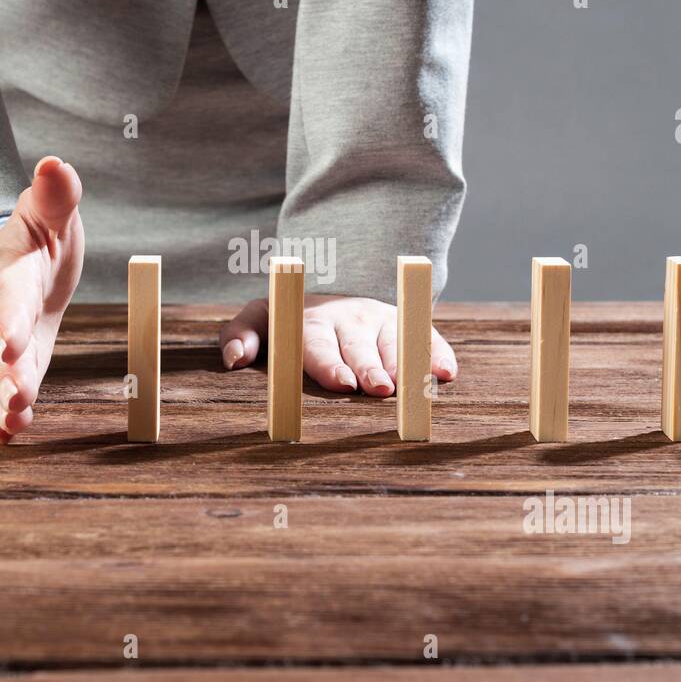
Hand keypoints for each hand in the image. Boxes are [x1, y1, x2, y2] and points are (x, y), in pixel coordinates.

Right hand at [0, 156, 84, 442]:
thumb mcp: (47, 214)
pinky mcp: (0, 371)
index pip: (8, 300)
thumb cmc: (32, 240)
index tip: (11, 344)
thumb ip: (55, 196)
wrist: (1, 265)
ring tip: (13, 422)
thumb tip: (56, 163)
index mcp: (7, 275)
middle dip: (5, 372)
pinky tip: (8, 435)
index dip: (9, 322)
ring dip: (2, 401)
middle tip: (17, 395)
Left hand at [218, 293, 456, 394]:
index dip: (330, 366)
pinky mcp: (405, 325)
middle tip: (380, 389)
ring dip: (407, 365)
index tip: (341, 384)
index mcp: (312, 323)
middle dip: (371, 368)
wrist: (328, 292)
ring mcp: (381, 321)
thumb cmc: (287, 321)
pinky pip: (425, 337)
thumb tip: (233, 359)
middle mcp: (349, 320)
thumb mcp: (259, 320)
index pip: (320, 347)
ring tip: (417, 386)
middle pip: (361, 350)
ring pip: (396, 344)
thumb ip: (239, 335)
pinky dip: (437, 353)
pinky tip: (447, 373)